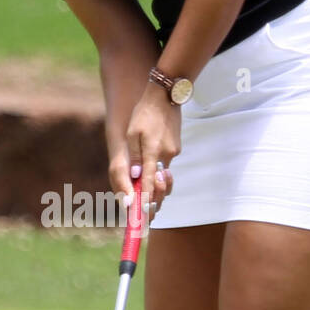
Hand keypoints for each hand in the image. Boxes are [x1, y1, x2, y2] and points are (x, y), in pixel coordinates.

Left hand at [124, 84, 179, 219]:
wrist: (166, 95)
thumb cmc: (145, 112)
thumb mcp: (133, 133)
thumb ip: (135, 156)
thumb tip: (136, 176)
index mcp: (153, 152)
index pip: (149, 183)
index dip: (145, 200)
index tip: (142, 215)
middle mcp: (166, 155)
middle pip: (158, 184)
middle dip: (152, 198)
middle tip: (147, 212)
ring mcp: (173, 152)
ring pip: (161, 174)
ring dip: (154, 183)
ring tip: (147, 191)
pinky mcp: (175, 148)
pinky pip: (164, 163)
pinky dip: (157, 169)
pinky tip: (151, 167)